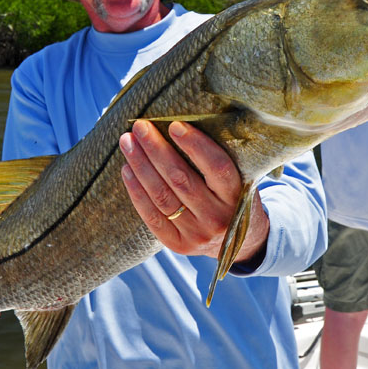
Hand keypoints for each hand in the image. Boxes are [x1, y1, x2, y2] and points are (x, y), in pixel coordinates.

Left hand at [119, 120, 269, 262]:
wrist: (241, 241)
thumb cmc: (235, 196)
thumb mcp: (241, 178)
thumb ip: (218, 159)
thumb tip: (180, 124)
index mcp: (238, 196)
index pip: (217, 167)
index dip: (195, 146)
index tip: (174, 125)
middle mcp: (218, 218)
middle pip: (181, 180)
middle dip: (156, 150)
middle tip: (139, 126)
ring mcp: (197, 235)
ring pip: (162, 197)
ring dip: (141, 166)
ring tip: (127, 143)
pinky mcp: (178, 244)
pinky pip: (151, 217)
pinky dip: (136, 192)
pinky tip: (126, 170)